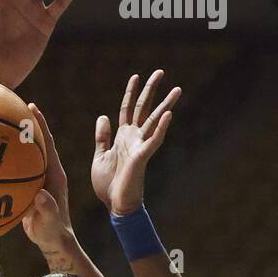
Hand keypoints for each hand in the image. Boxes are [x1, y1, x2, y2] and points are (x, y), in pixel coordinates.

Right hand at [20, 104, 71, 250]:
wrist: (52, 241)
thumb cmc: (52, 231)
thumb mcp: (49, 221)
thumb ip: (47, 209)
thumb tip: (41, 196)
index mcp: (55, 174)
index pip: (48, 142)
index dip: (40, 124)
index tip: (31, 106)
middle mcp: (47, 172)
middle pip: (36, 142)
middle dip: (26, 125)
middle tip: (12, 107)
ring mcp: (38, 178)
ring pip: (25, 154)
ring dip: (14, 141)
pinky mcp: (29, 187)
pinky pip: (16, 169)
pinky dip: (6, 161)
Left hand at [91, 70, 180, 215]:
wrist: (115, 205)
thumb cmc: (108, 184)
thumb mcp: (100, 157)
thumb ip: (102, 137)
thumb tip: (103, 116)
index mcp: (122, 137)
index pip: (127, 109)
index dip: (131, 93)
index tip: (135, 76)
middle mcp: (134, 138)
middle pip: (144, 108)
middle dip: (151, 90)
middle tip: (160, 71)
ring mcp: (140, 146)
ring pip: (155, 120)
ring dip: (166, 105)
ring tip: (177, 89)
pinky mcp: (143, 157)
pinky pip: (154, 140)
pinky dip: (161, 128)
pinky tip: (169, 115)